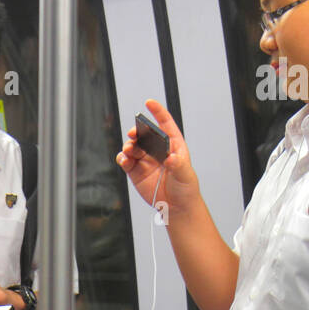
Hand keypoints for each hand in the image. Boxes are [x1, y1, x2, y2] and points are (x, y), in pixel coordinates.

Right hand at [115, 100, 200, 215]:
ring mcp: (145, 159)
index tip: (149, 102)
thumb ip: (179, 166)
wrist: (176, 207)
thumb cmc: (185, 188)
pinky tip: (124, 160)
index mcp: (173, 145)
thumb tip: (171, 158)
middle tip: (133, 134)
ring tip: (129, 150)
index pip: (165, 124)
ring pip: (133, 146)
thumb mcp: (186, 175)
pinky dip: (122, 158)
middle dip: (137, 131)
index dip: (157, 112)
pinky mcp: (135, 171)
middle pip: (145, 134)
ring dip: (128, 145)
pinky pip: (125, 160)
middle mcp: (157, 150)